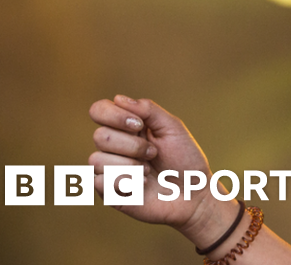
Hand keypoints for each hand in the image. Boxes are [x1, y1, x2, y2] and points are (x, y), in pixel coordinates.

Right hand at [88, 95, 238, 248]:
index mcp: (127, 128)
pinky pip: (98, 181)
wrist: (195, 192)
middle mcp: (114, 147)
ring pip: (95, 159)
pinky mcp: (108, 192)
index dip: (114, 115)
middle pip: (100, 136)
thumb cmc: (185, 160)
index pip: (99, 110)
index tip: (140, 125)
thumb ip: (148, 110)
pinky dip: (125, 181)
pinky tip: (142, 185)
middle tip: (153, 153)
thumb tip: (118, 98)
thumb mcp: (172, 127)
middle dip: (132, 145)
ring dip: (130, 164)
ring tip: (149, 171)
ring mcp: (109, 169)